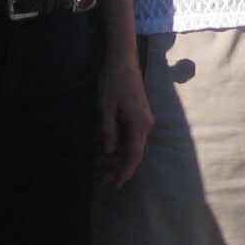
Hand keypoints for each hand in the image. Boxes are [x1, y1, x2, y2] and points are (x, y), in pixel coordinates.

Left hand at [97, 46, 154, 187]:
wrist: (123, 59)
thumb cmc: (113, 80)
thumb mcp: (106, 106)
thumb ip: (107, 130)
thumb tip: (107, 151)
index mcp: (140, 123)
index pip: (135, 155)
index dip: (126, 171)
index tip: (117, 184)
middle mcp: (146, 124)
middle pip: (134, 153)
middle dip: (118, 168)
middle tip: (101, 181)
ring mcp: (144, 120)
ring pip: (132, 146)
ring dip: (116, 157)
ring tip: (97, 165)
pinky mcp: (139, 116)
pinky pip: (130, 137)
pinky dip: (119, 145)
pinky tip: (104, 150)